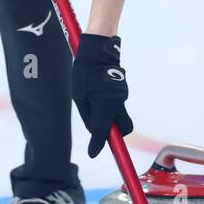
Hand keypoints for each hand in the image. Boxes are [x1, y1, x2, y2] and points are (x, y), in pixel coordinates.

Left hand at [71, 34, 132, 157]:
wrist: (99, 50)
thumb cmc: (84, 72)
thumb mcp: (79, 95)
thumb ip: (87, 114)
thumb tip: (94, 129)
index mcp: (105, 104)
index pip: (102, 131)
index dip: (97, 144)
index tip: (93, 153)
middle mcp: (118, 102)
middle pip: (124, 128)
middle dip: (115, 133)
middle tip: (101, 132)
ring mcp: (123, 96)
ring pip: (121, 117)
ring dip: (110, 118)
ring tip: (93, 104)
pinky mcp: (123, 91)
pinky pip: (118, 106)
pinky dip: (110, 108)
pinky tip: (98, 96)